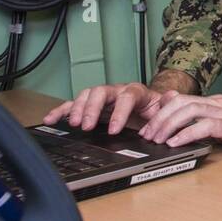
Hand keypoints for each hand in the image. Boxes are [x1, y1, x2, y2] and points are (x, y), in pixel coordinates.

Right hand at [42, 82, 166, 134]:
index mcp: (136, 92)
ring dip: (77, 108)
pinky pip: (73, 104)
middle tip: (86, 125)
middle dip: (92, 108)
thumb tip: (170, 97)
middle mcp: (117, 91)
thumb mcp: (164, 109)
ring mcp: (103, 97)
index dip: (119, 112)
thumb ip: (167, 104)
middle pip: (101, 92)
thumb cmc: (154, 109)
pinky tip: (51, 118)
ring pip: (86, 95)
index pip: (127, 97)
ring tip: (72, 123)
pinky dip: (61, 110)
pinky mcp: (91, 105)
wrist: (149, 106)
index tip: (113, 130)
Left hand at [138, 93, 221, 155]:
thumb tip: (180, 126)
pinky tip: (176, 143)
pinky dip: (186, 133)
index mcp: (216, 102)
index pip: (181, 100)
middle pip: (181, 103)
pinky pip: (205, 126)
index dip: (161, 112)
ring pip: (189, 111)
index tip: (148, 127)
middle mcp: (219, 103)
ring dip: (168, 125)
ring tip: (156, 139)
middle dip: (159, 119)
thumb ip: (205, 122)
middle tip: (147, 135)